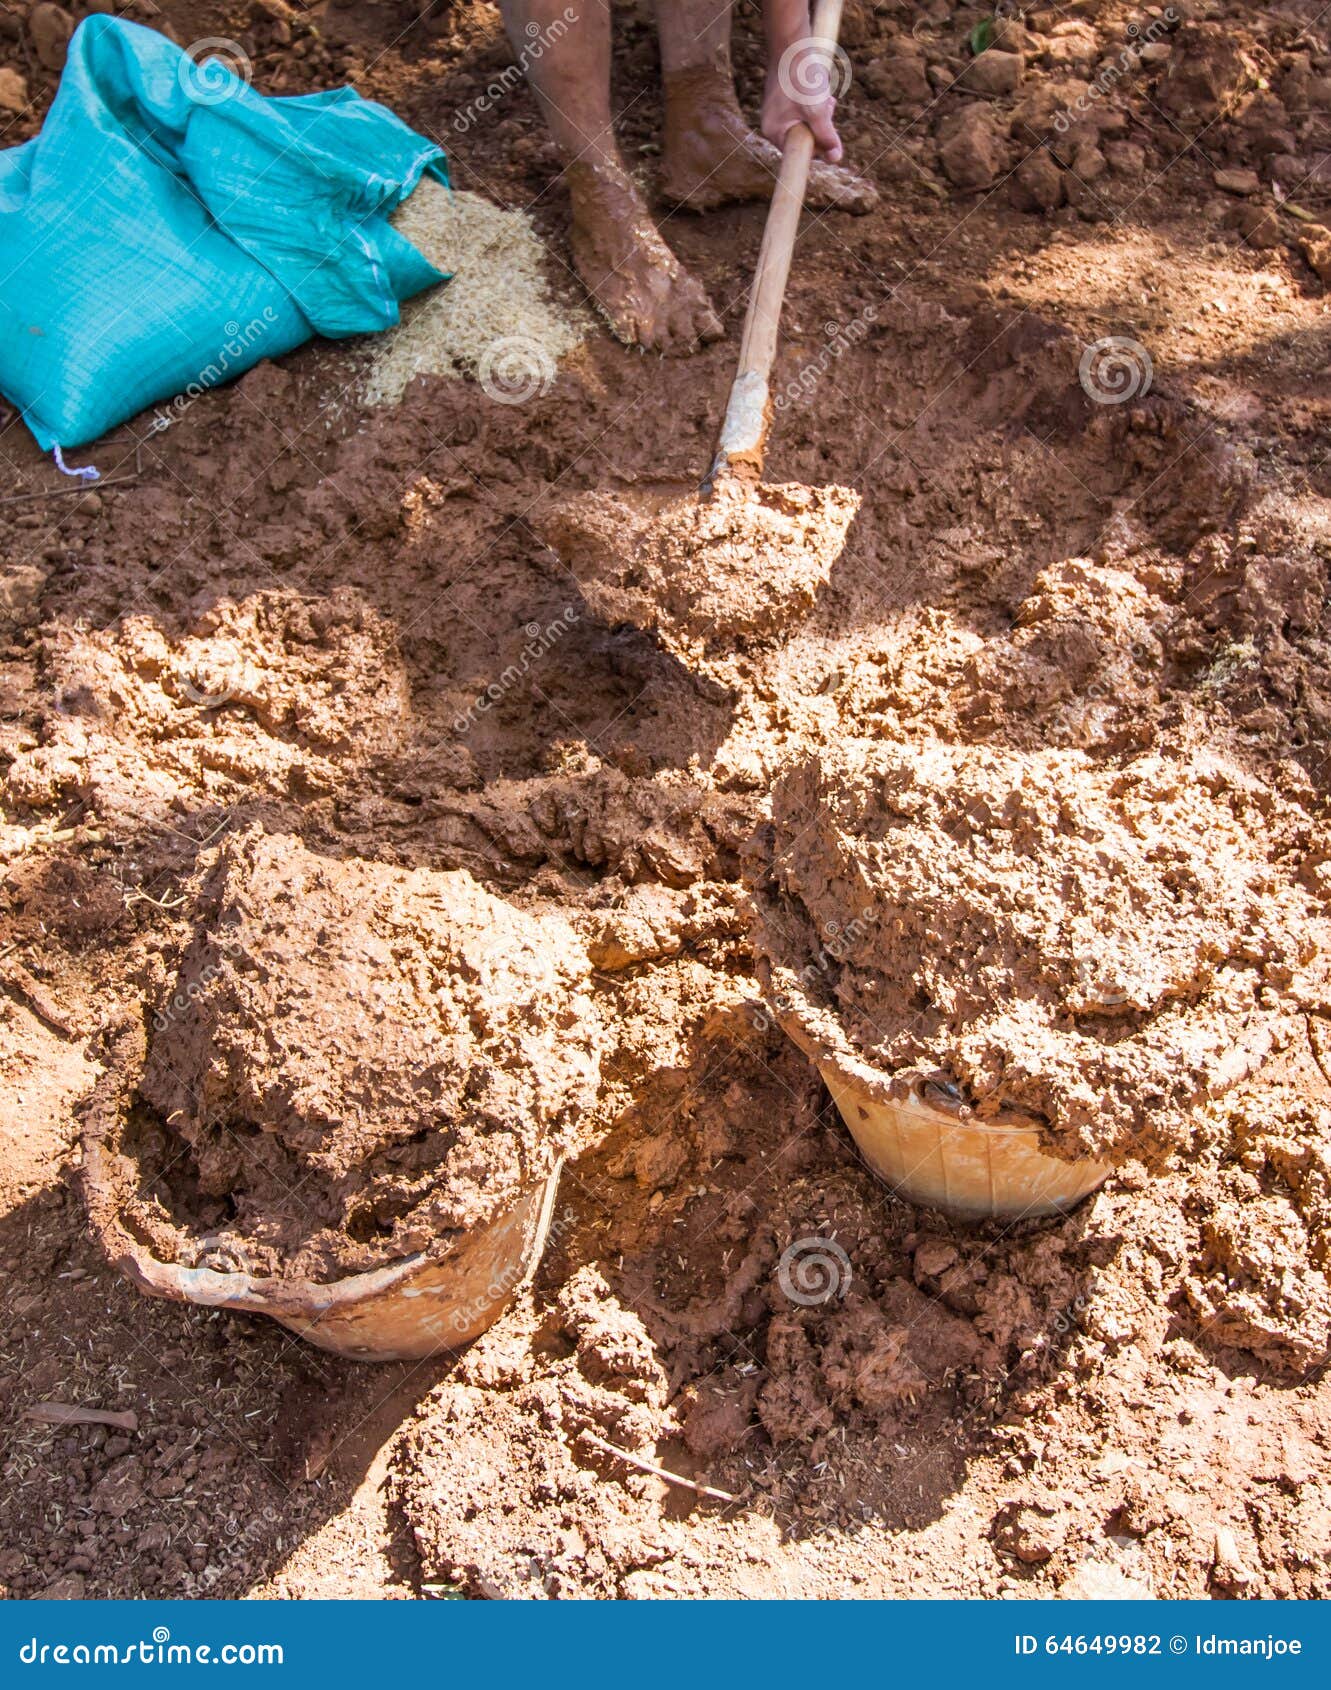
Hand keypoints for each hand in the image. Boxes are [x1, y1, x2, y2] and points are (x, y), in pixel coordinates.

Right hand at [762, 44, 843, 162]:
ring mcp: (777, 112)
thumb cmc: (801, 76)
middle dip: (822, 126)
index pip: (801, 153)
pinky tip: (820, 90)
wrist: (791, 42)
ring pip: (806, 123)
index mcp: (774, 132)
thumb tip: (835, 159)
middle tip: (829, 106)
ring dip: (821, 114)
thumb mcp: (817, 110)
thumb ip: (826, 135)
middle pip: (804, 138)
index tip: (831, 133)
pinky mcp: (783, 100)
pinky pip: (802, 111)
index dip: (820, 147)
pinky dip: (814, 104)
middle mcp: (772, 125)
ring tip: (826, 97)